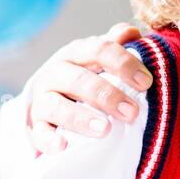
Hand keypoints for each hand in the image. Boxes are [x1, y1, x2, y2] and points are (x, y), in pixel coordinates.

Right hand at [26, 22, 150, 153]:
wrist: (47, 102)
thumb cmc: (84, 77)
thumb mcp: (98, 59)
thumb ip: (115, 46)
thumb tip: (131, 32)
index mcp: (75, 54)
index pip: (98, 50)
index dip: (123, 63)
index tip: (146, 82)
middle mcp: (54, 74)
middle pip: (78, 80)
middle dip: (107, 95)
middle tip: (132, 112)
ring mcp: (41, 101)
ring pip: (55, 106)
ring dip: (80, 117)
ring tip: (105, 129)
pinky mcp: (34, 127)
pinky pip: (38, 134)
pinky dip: (48, 140)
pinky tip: (63, 146)